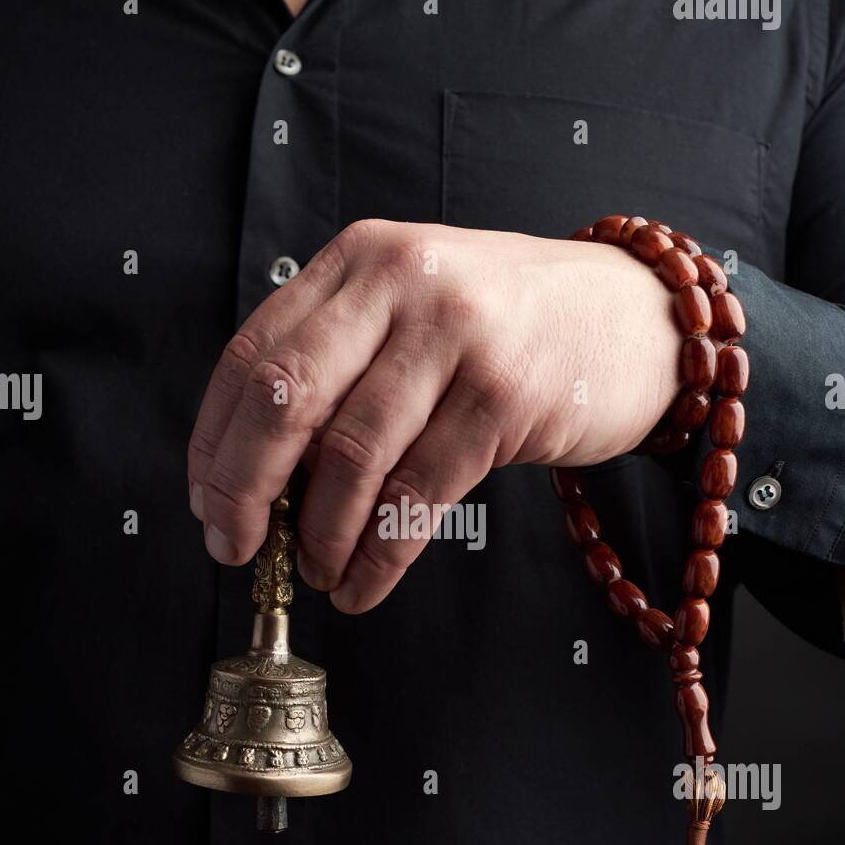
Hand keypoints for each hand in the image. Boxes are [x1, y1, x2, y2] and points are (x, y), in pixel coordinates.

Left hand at [188, 219, 680, 611]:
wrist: (640, 317)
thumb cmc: (511, 325)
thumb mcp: (414, 307)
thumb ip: (342, 361)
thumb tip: (261, 471)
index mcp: (360, 261)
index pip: (254, 353)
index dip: (216, 440)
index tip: (205, 503)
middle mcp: (402, 283)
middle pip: (287, 399)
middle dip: (246, 488)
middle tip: (236, 548)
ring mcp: (457, 336)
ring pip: (352, 456)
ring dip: (321, 534)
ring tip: (317, 572)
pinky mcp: (506, 397)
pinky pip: (418, 493)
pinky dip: (381, 553)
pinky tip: (363, 583)